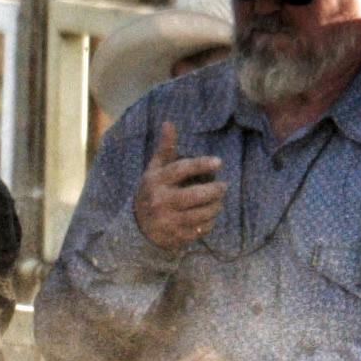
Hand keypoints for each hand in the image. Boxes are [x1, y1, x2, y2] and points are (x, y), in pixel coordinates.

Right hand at [132, 118, 225, 254]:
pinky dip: (209, 223)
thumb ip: (166, 148)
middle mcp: (160, 201)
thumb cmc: (152, 190)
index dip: (201, 164)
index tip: (218, 162)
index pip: (181, 169)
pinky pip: (200, 230)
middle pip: (195, 195)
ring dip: (215, 207)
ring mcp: (167, 221)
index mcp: (156, 181)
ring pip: (201, 214)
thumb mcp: (155, 169)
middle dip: (215, 190)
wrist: (137, 227)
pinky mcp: (174, 237)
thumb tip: (169, 122)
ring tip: (218, 202)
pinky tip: (208, 217)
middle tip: (223, 186)